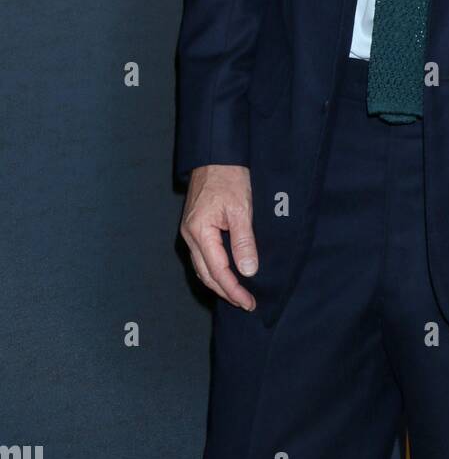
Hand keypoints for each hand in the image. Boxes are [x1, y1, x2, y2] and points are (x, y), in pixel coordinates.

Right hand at [180, 165, 258, 309]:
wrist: (216, 156)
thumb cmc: (228, 177)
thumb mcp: (241, 209)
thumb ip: (243, 241)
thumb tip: (248, 271)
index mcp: (199, 231)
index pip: (218, 271)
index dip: (234, 289)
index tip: (248, 301)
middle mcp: (190, 235)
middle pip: (206, 274)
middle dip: (226, 291)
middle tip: (246, 303)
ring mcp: (190, 231)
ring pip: (202, 267)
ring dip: (219, 283)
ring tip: (238, 293)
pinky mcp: (194, 226)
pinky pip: (203, 256)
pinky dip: (215, 269)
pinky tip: (227, 272)